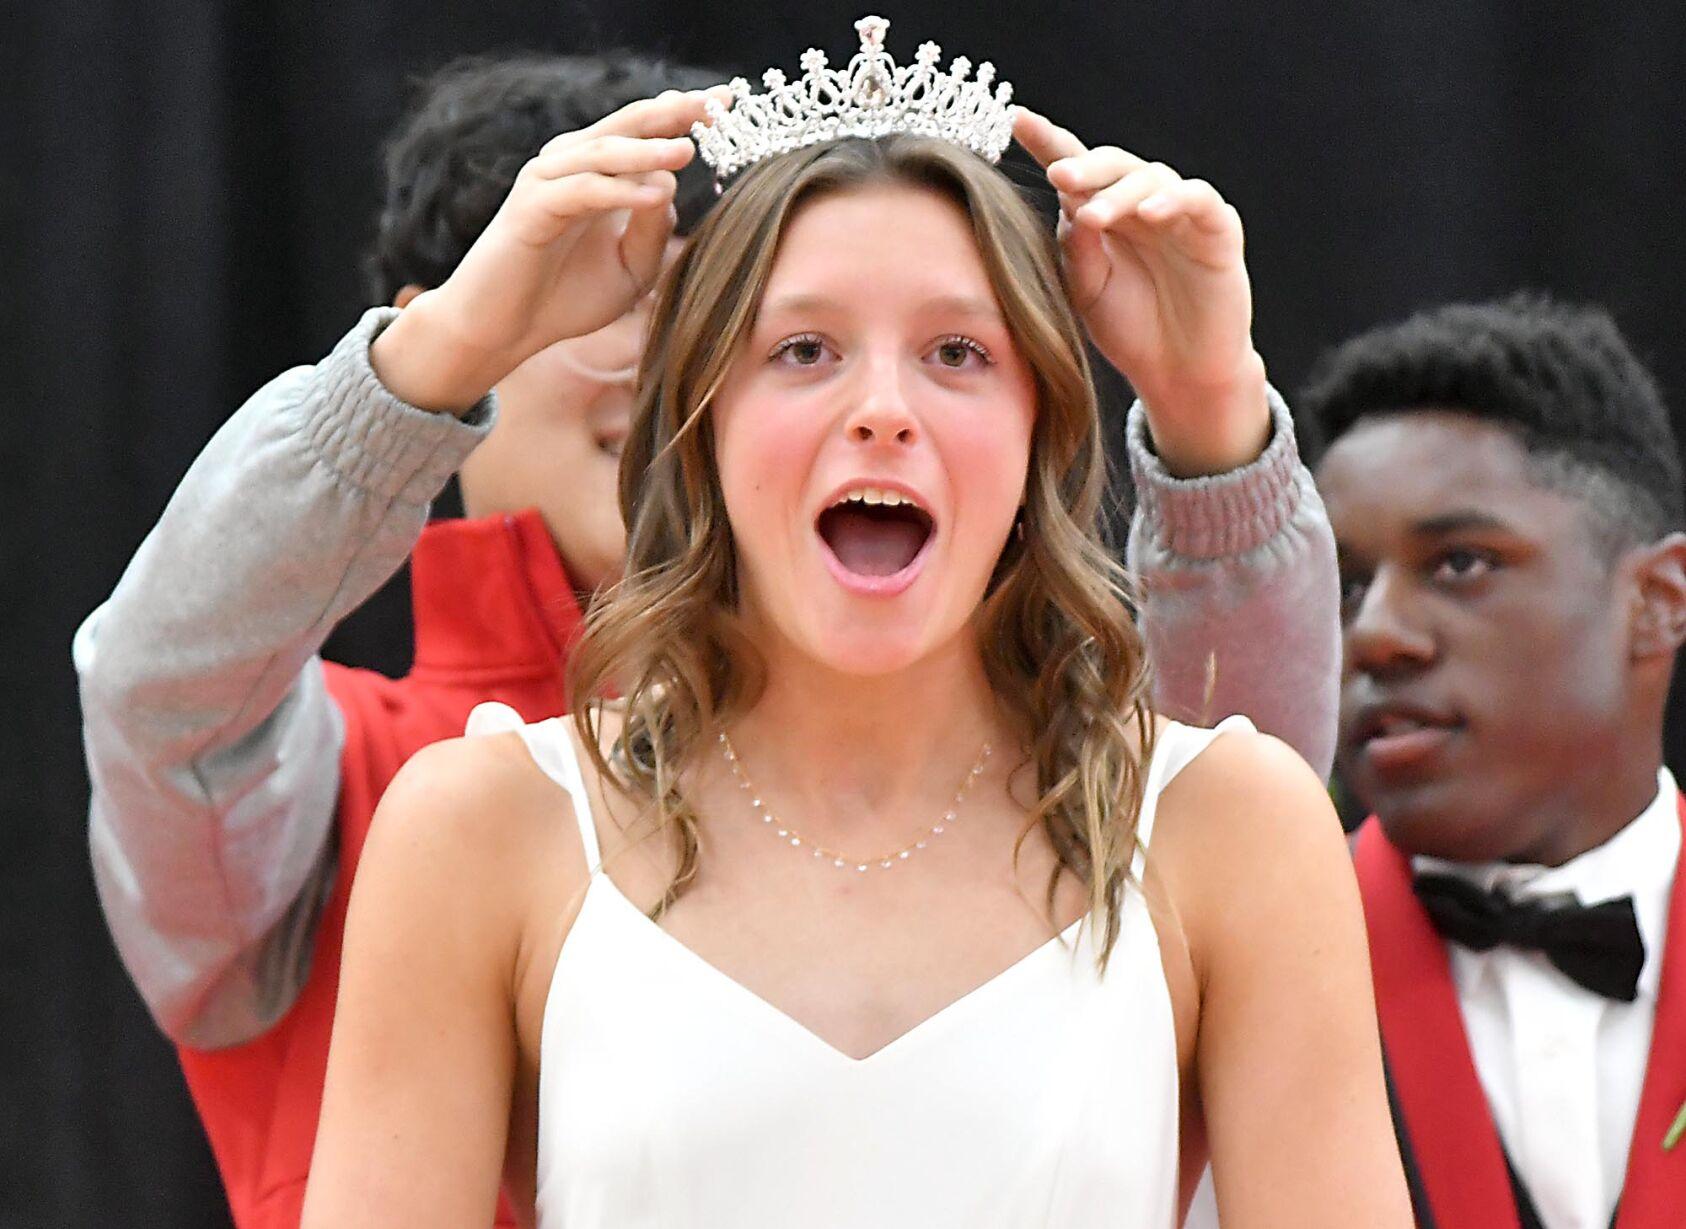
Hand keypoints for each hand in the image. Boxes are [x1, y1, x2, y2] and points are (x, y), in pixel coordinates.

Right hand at [372, 88, 725, 413]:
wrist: (506, 329)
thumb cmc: (566, 298)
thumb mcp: (631, 268)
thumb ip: (653, 230)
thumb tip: (671, 184)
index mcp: (599, 172)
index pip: (647, 131)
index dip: (685, 114)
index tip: (730, 103)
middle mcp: (573, 165)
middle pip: (628, 125)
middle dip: (673, 112)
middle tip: (717, 104)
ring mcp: (549, 181)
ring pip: (603, 152)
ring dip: (647, 150)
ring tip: (689, 149)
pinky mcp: (532, 207)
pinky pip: (582, 191)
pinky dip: (620, 191)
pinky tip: (657, 195)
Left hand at [1015, 109, 1268, 476]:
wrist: (1179, 373)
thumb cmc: (1130, 329)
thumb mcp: (1088, 291)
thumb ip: (1076, 249)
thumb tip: (1071, 205)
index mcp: (1103, 214)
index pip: (1075, 170)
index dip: (1048, 142)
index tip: (1016, 121)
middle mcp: (1140, 204)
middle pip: (1113, 165)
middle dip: (1084, 166)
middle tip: (1058, 175)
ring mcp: (1179, 213)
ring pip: (1152, 177)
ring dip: (1121, 192)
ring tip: (1095, 215)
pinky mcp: (1217, 229)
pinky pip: (1198, 199)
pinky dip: (1173, 200)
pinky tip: (1148, 214)